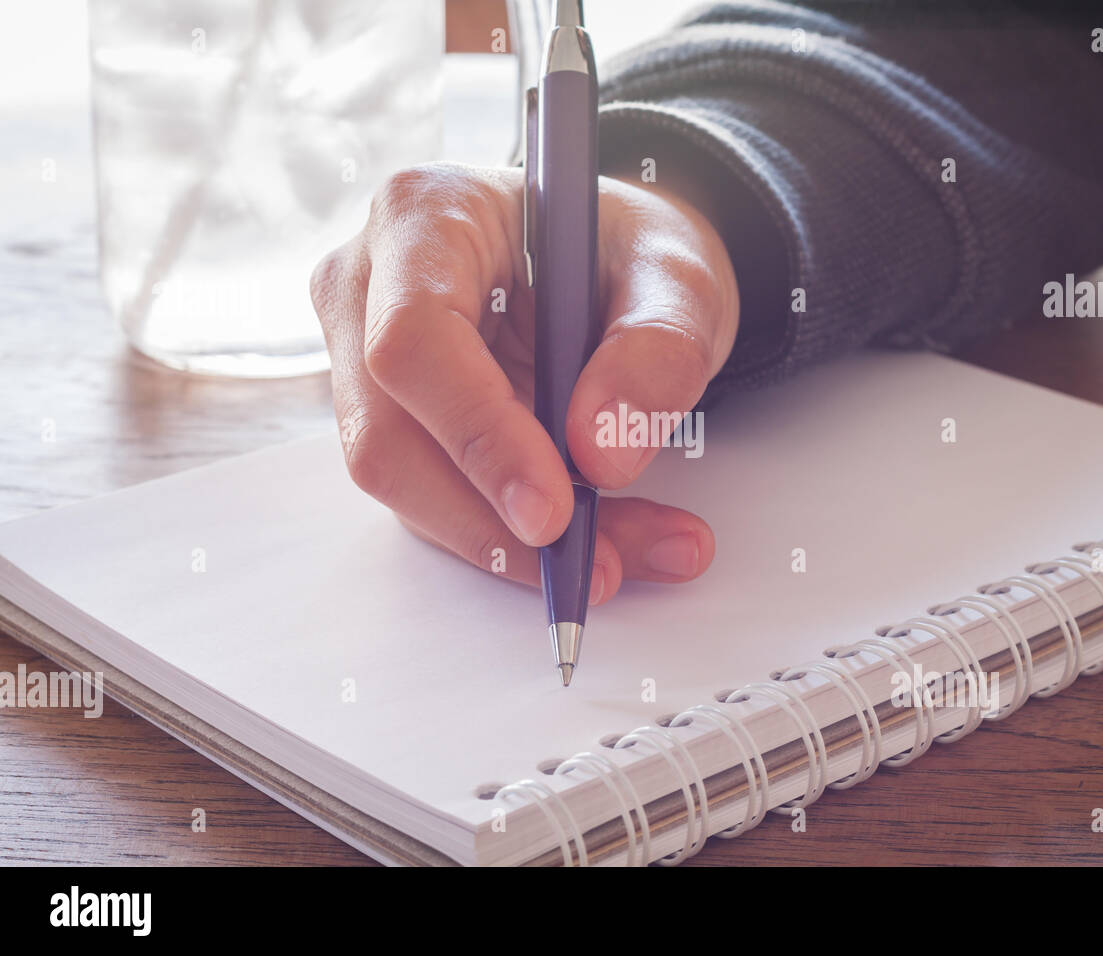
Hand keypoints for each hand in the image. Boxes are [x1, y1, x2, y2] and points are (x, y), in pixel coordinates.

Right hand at [309, 163, 738, 603]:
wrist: (618, 265)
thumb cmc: (631, 251)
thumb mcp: (679, 278)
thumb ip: (658, 350)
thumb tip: (600, 454)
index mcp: (426, 215)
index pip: (414, 342)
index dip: (477, 436)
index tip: (553, 511)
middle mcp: (370, 285)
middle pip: (388, 434)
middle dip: (493, 518)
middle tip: (598, 563)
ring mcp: (365, 358)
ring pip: (405, 483)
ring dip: (509, 544)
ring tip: (621, 555)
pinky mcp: (394, 419)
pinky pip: (434, 500)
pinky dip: (511, 539)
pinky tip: (597, 544)